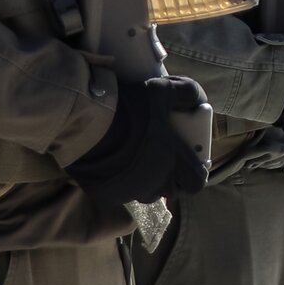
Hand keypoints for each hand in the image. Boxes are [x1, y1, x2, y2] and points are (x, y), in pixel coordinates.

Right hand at [65, 76, 210, 206]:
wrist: (86, 122)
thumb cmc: (130, 107)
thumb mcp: (164, 89)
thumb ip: (188, 93)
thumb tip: (197, 102)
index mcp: (175, 163)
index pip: (196, 183)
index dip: (196, 174)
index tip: (191, 162)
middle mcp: (155, 184)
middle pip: (170, 189)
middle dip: (170, 176)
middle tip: (163, 157)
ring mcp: (130, 193)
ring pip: (145, 192)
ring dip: (147, 180)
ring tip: (138, 159)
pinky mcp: (108, 195)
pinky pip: (121, 192)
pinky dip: (122, 181)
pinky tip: (116, 163)